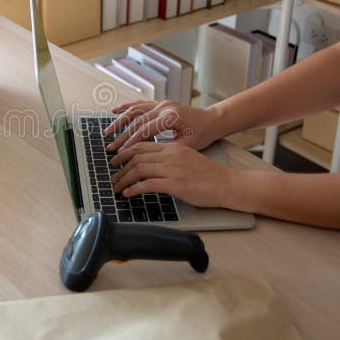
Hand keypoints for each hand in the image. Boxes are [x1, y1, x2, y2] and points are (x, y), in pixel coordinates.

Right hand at [103, 100, 219, 151]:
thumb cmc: (203, 134)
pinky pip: (140, 104)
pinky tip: (115, 111)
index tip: (121, 154)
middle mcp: (164, 107)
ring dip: (119, 121)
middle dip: (121, 136)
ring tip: (107, 132)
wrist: (212, 120)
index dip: (131, 143)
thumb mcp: (188, 146)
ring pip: (135, 110)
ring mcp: (161, 103)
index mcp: (171, 116)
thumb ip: (167, 149)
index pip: (145, 130)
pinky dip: (127, 107)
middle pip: (136, 121)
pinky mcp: (160, 103)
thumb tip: (148, 160)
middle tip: (111, 148)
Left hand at [109, 142, 233, 208]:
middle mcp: (171, 155)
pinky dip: (133, 189)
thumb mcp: (187, 159)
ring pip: (139, 170)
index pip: (142, 146)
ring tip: (117, 187)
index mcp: (173, 148)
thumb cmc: (209, 175)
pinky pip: (147, 185)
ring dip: (124, 179)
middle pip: (137, 157)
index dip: (125, 153)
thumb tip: (150, 166)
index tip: (116, 160)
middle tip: (112, 175)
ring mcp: (173, 169)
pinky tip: (128, 193)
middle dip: (120, 167)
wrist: (227, 184)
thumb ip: (169, 159)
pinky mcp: (175, 185)